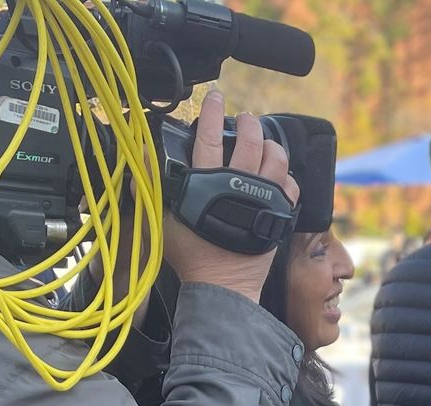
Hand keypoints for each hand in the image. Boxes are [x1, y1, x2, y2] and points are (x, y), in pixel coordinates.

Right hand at [162, 89, 299, 301]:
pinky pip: (291, 185)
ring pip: (275, 159)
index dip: (211, 113)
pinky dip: (287, 174)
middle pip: (248, 141)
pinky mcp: (280, 213)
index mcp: (207, 182)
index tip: (215, 98)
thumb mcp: (163, 218)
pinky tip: (279, 171)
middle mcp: (239, 184)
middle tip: (244, 118)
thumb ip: (151, 185)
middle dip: (247, 124)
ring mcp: (264, 198)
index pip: (208, 137)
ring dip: (270, 144)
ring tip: (264, 140)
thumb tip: (139, 155)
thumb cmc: (191, 254)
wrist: (223, 284)